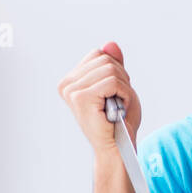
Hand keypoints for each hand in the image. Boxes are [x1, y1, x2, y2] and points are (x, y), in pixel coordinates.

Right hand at [57, 41, 141, 156]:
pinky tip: (118, 109)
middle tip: (118, 102)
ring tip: (117, 107)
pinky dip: (124, 94)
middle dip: (121, 79)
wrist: (118, 148)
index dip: (115, 71)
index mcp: (72, 80)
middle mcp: (67, 85)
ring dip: (123, 88)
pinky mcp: (81, 98)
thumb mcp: (120, 85)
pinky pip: (113, 81)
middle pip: (105, 59)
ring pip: (111, 69)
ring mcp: (72, 91)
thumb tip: (110, 44)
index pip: (99, 54)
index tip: (114, 93)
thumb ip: (114, 64)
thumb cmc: (118, 122)